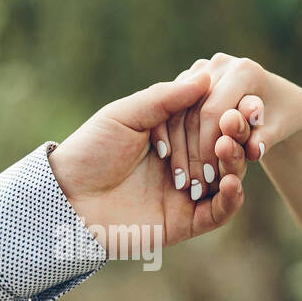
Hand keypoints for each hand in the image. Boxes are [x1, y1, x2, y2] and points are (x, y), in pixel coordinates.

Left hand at [48, 73, 247, 249]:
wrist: (66, 199)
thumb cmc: (90, 152)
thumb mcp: (125, 116)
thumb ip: (163, 99)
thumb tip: (205, 77)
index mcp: (170, 135)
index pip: (210, 121)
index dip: (225, 111)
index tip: (233, 101)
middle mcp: (183, 162)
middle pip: (224, 149)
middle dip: (234, 136)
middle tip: (235, 124)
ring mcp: (187, 194)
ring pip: (228, 178)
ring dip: (234, 163)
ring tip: (227, 148)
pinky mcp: (185, 223)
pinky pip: (219, 213)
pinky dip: (232, 199)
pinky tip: (232, 183)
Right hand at [160, 53, 301, 194]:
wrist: (277, 101)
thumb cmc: (281, 118)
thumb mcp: (277, 131)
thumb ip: (265, 139)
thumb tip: (254, 151)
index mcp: (243, 71)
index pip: (214, 112)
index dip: (208, 147)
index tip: (209, 179)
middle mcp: (219, 64)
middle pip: (194, 112)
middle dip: (193, 151)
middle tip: (195, 186)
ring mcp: (201, 70)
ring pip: (177, 111)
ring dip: (177, 148)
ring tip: (183, 180)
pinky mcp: (188, 79)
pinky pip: (171, 109)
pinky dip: (167, 135)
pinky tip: (168, 159)